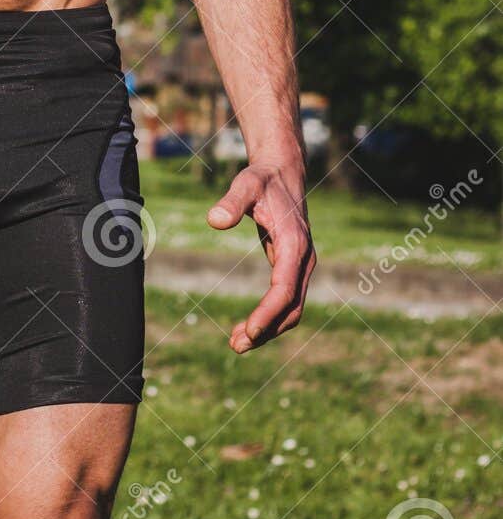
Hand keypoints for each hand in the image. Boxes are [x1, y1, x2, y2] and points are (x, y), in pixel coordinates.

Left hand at [207, 162, 314, 352]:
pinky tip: (246, 328)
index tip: (249, 331)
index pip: (284, 289)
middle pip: (291, 307)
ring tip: (236, 343)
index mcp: (294, 244)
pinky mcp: (294, 268)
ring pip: (292, 309)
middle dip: (266, 330)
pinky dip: (269, 318)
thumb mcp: (245, 185)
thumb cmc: (262, 180)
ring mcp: (301, 266)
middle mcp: (304, 259)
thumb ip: (231, 202)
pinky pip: (286, 301)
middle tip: (235, 346)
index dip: (268, 313)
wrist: (283, 172)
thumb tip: (214, 221)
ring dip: (268, 329)